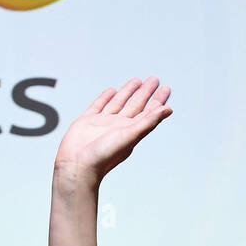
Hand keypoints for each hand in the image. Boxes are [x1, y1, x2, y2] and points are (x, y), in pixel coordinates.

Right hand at [52, 77, 171, 185]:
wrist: (77, 164)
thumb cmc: (103, 156)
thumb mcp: (130, 136)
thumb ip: (148, 122)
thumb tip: (167, 110)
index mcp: (130, 131)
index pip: (149, 112)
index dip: (158, 101)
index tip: (166, 89)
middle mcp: (118, 126)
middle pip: (136, 105)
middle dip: (145, 93)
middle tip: (154, 80)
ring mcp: (103, 124)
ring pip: (118, 103)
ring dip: (128, 92)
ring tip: (136, 81)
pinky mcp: (87, 121)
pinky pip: (99, 106)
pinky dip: (105, 98)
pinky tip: (111, 91)